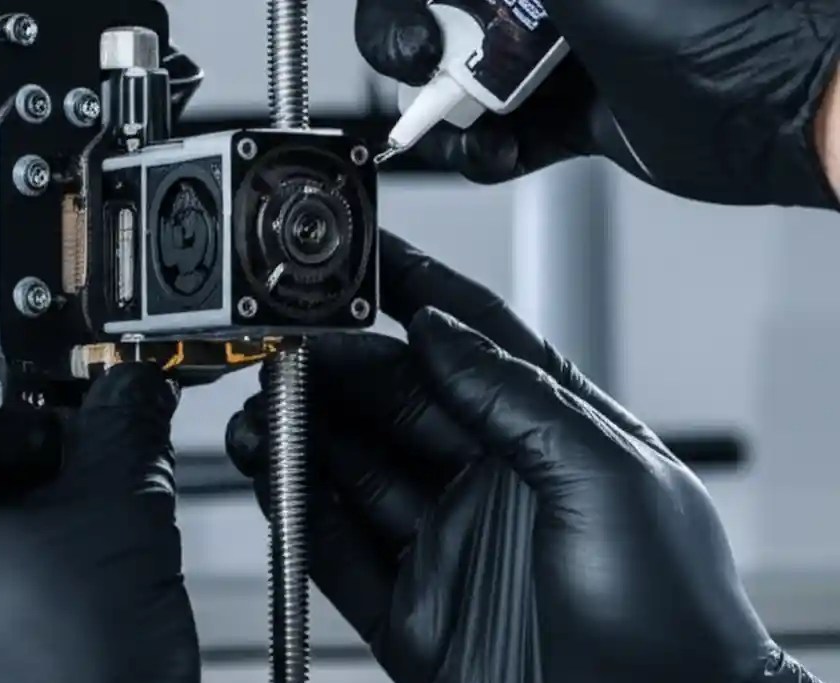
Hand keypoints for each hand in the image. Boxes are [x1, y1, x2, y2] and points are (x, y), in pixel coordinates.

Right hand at [227, 232, 839, 682]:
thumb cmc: (671, 615)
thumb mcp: (609, 476)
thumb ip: (516, 397)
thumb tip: (442, 332)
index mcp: (548, 434)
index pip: (471, 341)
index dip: (416, 293)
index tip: (363, 258)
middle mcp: (490, 481)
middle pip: (393, 401)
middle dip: (334, 366)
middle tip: (282, 341)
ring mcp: (444, 543)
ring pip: (352, 470)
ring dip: (301, 432)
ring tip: (257, 403)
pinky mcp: (409, 610)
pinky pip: (334, 547)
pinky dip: (294, 509)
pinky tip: (268, 470)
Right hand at [355, 0, 839, 207]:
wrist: (790, 120)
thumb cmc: (727, 34)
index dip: (406, 1)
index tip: (410, 30)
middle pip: (448, 16)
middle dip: (423, 50)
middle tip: (427, 68)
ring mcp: (566, 50)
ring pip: (467, 77)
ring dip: (452, 111)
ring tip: (476, 127)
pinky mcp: (576, 110)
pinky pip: (506, 131)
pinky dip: (489, 153)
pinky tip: (503, 155)